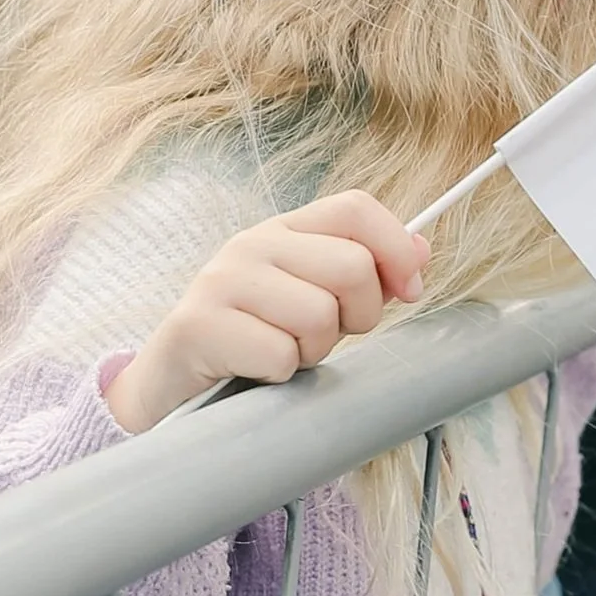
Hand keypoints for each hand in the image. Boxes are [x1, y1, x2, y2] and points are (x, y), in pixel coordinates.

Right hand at [106, 191, 429, 433]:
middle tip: (323, 337)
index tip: (411, 290)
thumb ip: (368, 276)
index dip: (396, 248)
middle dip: (356, 316)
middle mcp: (250, 244)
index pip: (355, 208)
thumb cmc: (255, 343)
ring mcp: (220, 281)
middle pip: (351, 266)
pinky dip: (280, 374)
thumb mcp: (315, 303)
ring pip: (318, 315)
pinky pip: (280, 354)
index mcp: (284, 231)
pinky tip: (255, 370)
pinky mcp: (198, 325)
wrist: (173, 387)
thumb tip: (423, 247)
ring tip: (282, 353)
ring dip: (313, 351)